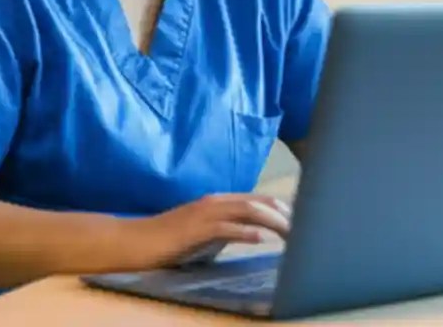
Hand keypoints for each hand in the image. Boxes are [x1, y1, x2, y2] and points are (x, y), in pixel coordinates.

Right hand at [121, 193, 292, 270]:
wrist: (135, 241)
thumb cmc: (169, 241)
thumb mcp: (205, 234)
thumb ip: (227, 231)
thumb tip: (253, 236)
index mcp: (219, 202)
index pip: (258, 200)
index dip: (282, 210)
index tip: (302, 223)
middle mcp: (215, 202)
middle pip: (259, 202)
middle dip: (284, 215)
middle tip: (307, 231)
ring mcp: (205, 214)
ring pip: (247, 210)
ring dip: (272, 222)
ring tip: (292, 234)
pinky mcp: (195, 229)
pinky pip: (225, 227)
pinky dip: (245, 231)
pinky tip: (261, 238)